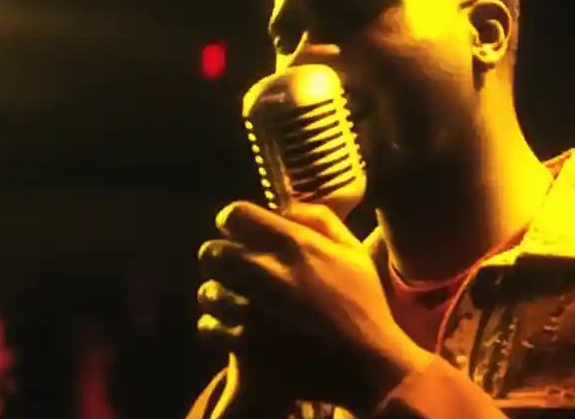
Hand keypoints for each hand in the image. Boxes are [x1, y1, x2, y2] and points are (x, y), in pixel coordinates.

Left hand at [196, 201, 433, 414]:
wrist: (368, 365)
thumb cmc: (363, 304)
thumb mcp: (352, 251)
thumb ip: (319, 219)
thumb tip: (284, 209)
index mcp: (293, 244)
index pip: (234, 214)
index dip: (233, 222)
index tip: (240, 233)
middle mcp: (267, 271)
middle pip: (211, 252)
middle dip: (220, 258)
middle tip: (235, 270)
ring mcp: (253, 309)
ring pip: (207, 291)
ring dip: (218, 294)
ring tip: (235, 301)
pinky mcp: (245, 343)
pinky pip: (208, 326)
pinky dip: (217, 327)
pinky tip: (234, 327)